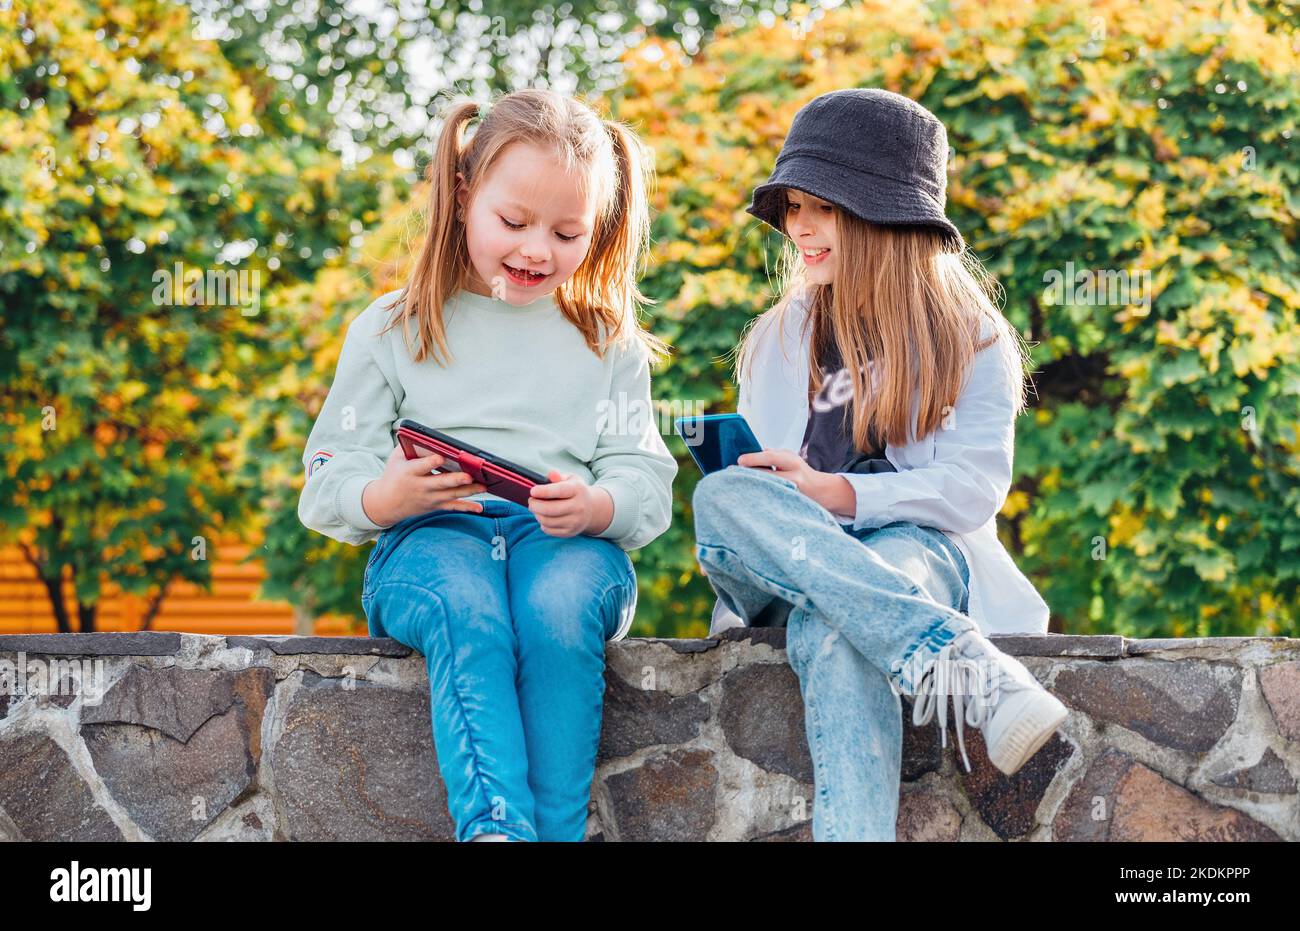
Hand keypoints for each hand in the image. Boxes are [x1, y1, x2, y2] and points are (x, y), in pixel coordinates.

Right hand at [362, 446, 486, 526]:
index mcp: (410, 473)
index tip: (441, 457)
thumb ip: (408, 445)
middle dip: (455, 480)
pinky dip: (467, 507)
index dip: (431, 462)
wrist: (386, 503)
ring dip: (469, 491)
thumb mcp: (395, 458)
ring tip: (484, 486)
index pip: (421, 467)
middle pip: (441, 483)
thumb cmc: (394, 475)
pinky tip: (480, 508)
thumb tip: (421, 432)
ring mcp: (430, 498)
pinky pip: (453, 507)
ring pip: (452, 495)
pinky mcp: (436, 505)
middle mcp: (421, 487)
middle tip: (469, 476)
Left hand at [528, 469, 612, 537]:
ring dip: (537, 514)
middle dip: (534, 505)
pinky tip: (544, 517)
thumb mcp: (570, 479)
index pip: (558, 491)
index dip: (543, 492)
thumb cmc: (576, 492)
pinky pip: (548, 530)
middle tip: (531, 501)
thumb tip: (551, 475)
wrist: (591, 509)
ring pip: (546, 521)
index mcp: (577, 490)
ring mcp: (575, 521)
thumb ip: (559, 477)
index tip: (532, 491)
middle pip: (549, 509)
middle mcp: (578, 507)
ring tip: (536, 508)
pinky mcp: (570, 532)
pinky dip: (542, 523)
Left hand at [736, 448, 855, 518]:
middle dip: (749, 475)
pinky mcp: (789, 505)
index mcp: (793, 462)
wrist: (819, 490)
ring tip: (738, 485)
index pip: (771, 457)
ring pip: (767, 490)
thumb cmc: (799, 471)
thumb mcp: (789, 458)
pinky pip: (770, 500)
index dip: (754, 458)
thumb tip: (751, 455)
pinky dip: (758, 496)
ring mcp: (792, 493)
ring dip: (751, 487)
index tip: (739, 460)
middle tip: (733, 475)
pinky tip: (748, 497)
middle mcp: (794, 478)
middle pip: (767, 476)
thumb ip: (772, 455)